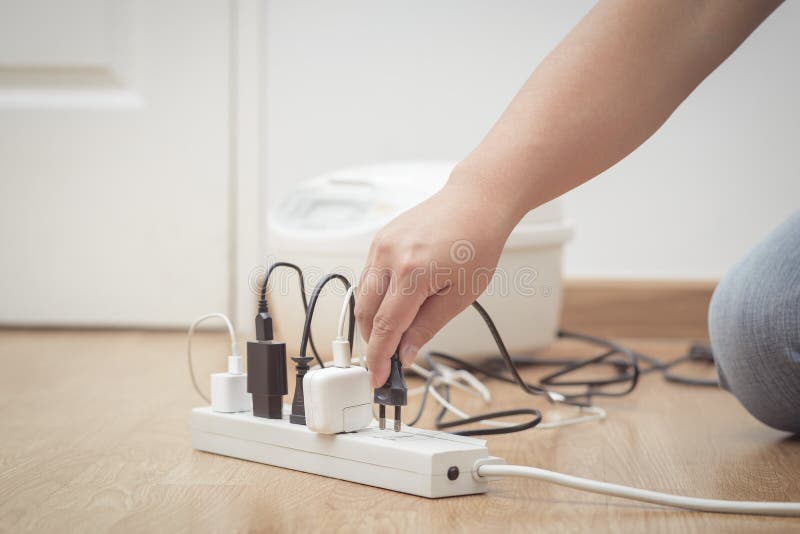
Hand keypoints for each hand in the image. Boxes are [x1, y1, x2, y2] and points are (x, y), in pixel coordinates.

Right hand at [356, 176, 518, 386]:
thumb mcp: (460, 295)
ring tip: (395, 334)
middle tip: (389, 361)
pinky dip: (375, 298)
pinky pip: (367, 277)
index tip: (377, 379)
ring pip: (361, 296)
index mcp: (412, 273)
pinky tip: (394, 305)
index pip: (385, 327)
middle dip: (373, 342)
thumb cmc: (477, 243)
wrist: (475, 202)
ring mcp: (381, 245)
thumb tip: (405, 353)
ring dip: (372, 321)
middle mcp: (389, 256)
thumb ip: (427, 326)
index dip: (379, 358)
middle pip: (365, 314)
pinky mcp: (379, 239)